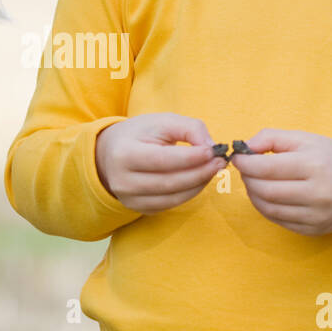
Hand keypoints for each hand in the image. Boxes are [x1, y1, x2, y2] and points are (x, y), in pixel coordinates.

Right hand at [95, 112, 226, 211]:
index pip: (162, 160)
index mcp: (123, 154)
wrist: (111, 153)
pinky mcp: (139, 208)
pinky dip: (189, 193)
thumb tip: (211, 148)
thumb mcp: (161, 121)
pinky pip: (170, 205)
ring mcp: (129, 199)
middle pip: (169, 182)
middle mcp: (123, 181)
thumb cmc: (139, 134)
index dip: (190, 157)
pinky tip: (199, 179)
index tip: (213, 151)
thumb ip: (189, 128)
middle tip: (220, 162)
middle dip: (200, 172)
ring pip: (173, 198)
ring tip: (213, 170)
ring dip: (199, 184)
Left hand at [228, 129, 331, 235]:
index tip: (237, 157)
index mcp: (315, 165)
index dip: (245, 163)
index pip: (267, 167)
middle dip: (247, 179)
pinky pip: (278, 220)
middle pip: (265, 190)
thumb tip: (244, 147)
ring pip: (268, 208)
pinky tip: (267, 195)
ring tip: (254, 181)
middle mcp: (318, 193)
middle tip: (245, 170)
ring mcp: (316, 215)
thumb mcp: (305, 138)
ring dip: (253, 194)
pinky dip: (265, 208)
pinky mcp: (313, 229)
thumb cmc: (331, 158)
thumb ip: (272, 137)